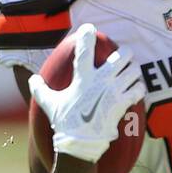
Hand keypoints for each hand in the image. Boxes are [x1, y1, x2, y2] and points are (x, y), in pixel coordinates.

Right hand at [28, 23, 144, 163]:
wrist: (80, 143)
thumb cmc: (64, 123)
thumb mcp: (49, 103)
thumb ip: (40, 88)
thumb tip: (33, 79)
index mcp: (82, 78)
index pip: (84, 50)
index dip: (87, 35)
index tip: (89, 29)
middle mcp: (100, 81)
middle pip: (122, 55)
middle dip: (125, 53)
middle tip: (124, 56)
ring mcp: (114, 92)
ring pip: (134, 70)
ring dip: (134, 70)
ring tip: (131, 73)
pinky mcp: (123, 104)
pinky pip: (139, 89)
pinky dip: (139, 88)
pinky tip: (135, 90)